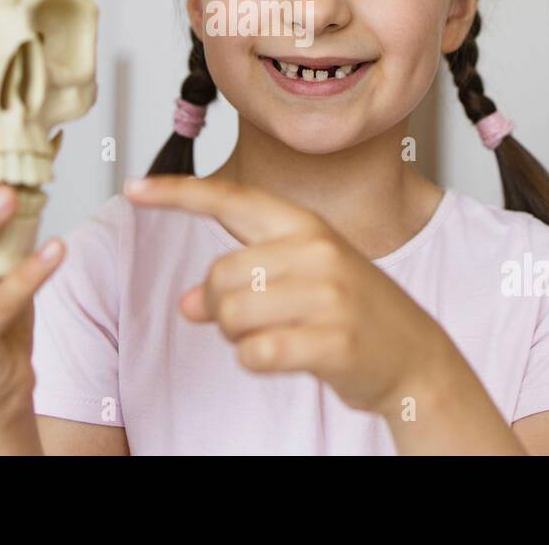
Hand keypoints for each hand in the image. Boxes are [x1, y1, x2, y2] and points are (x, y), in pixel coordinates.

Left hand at [123, 175, 460, 417]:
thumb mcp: (300, 278)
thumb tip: (188, 303)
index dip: (177, 193)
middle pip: (217, 276)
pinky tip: (287, 356)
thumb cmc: (352, 310)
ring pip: (231, 315)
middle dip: (219, 307)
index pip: (230, 199)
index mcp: (304, 225)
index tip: (133, 188)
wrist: (416, 355)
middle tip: (256, 320)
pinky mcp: (333, 340)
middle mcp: (316, 250)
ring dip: (238, 337)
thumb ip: (243, 277)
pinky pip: (256, 352)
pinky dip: (258, 360)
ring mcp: (328, 295)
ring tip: (275, 336)